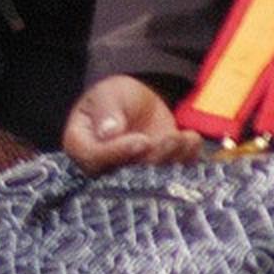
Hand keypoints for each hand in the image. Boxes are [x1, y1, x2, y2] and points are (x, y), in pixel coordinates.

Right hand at [63, 75, 202, 173]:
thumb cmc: (116, 97)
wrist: (140, 104)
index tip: (142, 140)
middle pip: (124, 175)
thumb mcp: (110, 94)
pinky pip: (171, 176)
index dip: (118, 153)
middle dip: (152, 158)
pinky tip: (191, 140)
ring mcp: (130, 176)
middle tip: (170, 138)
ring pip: (150, 179)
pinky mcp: (155, 178)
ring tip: (182, 136)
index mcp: (81, 146)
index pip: (94, 158)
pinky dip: (185, 161)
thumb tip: (108, 132)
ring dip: (171, 159)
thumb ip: (107, 111)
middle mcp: (102, 169)